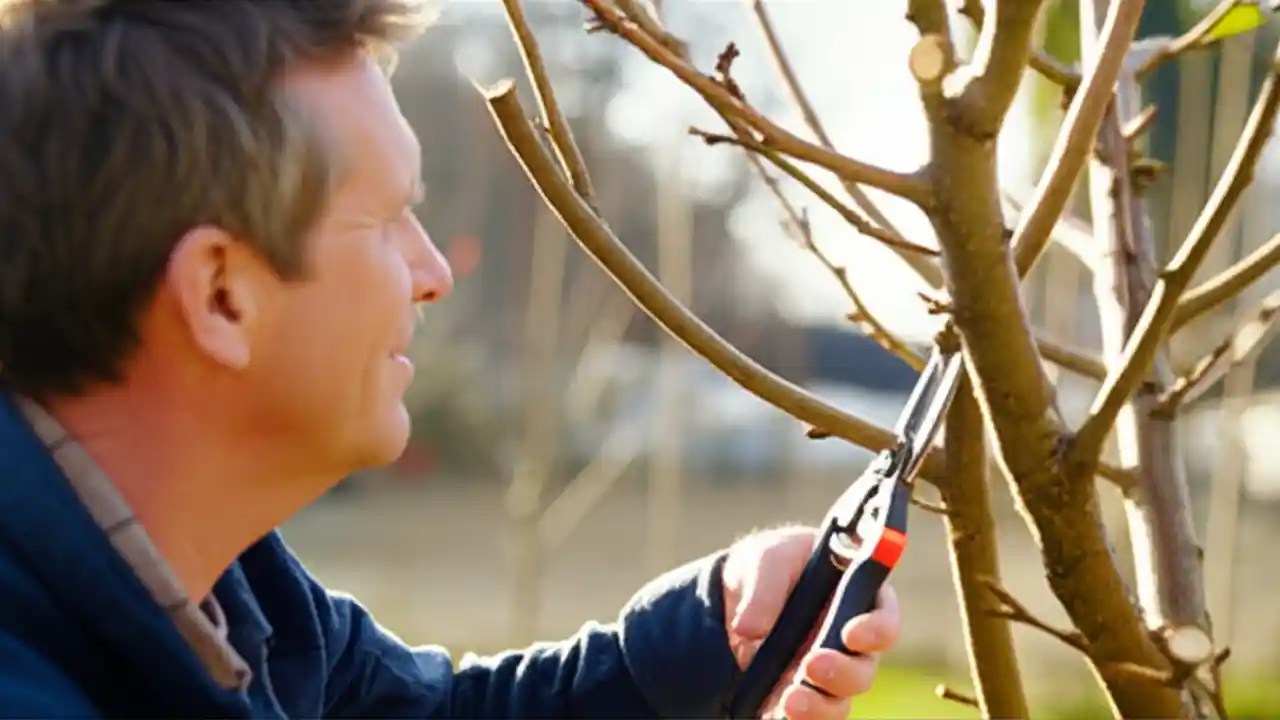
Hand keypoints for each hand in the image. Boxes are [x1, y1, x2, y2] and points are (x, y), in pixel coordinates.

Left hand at [722, 526, 899, 719]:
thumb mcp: (765, 558)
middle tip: (812, 665)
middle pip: (865, 669)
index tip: (850, 634)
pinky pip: (809, 716)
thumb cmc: (768, 565)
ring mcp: (828, 671)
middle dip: (842, 673)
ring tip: (790, 700)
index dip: (876, 630)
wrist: (738, 593)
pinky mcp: (803, 693)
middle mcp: (849, 641)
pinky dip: (797, 719)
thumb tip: (750, 629)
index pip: (885, 618)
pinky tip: (776, 714)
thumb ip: (764, 586)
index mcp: (857, 597)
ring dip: (819, 705)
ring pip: (839, 700)